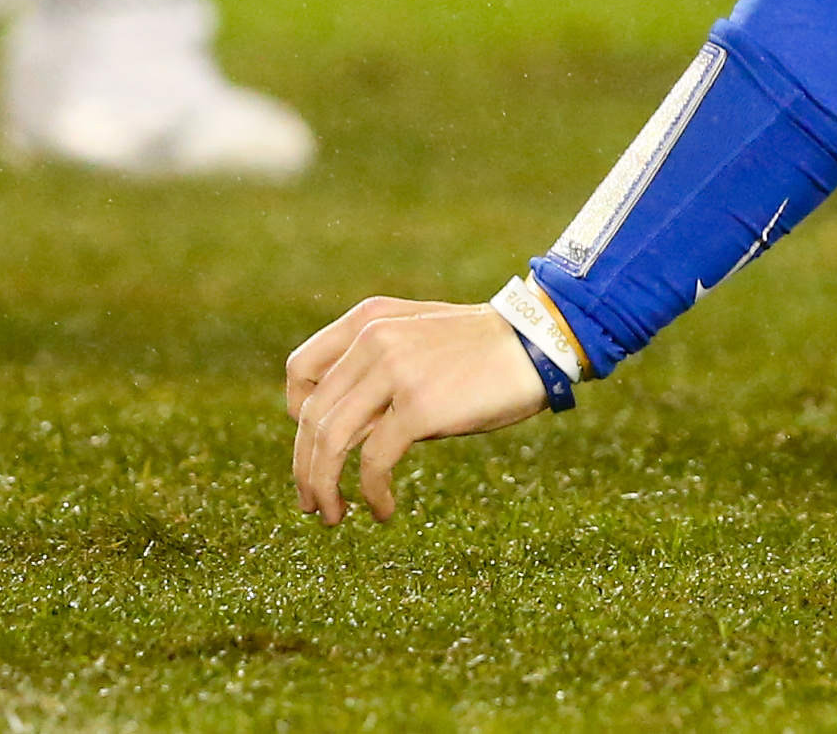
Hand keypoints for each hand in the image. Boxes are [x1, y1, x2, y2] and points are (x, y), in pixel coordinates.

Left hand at [285, 298, 547, 525]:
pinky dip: (371, 493)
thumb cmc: (483, 350)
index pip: (300, 371)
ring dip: (323, 487)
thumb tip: (339, 435)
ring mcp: (395, 371)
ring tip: (332, 516)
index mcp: (369, 320)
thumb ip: (376, 371)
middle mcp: (374, 340)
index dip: (297, 416)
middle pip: (311, 416)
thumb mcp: (418, 340)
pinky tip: (383, 510)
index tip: (315, 446)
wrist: (539, 343)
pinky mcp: (419, 407)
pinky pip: (373, 462)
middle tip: (312, 502)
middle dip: (305, 467)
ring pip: (331, 441)